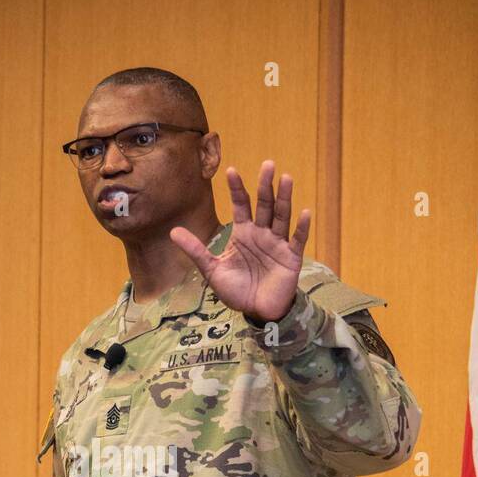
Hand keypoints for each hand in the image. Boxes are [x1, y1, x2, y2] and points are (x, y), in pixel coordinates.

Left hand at [170, 160, 311, 323]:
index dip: (237, 189)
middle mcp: (262, 234)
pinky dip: (302, 227)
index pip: (241, 206)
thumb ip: (196, 250)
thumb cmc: (237, 290)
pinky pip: (298, 240)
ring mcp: (278, 244)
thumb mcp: (212, 270)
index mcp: (243, 234)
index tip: (231, 170)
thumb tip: (172, 232)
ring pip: (281, 216)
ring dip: (284, 198)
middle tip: (268, 164)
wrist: (256, 312)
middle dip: (265, 185)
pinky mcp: (291, 258)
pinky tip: (305, 212)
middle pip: (264, 205)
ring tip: (285, 178)